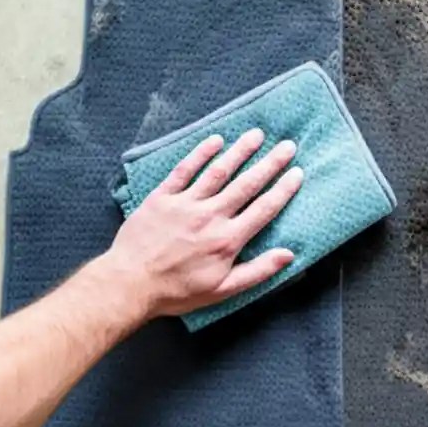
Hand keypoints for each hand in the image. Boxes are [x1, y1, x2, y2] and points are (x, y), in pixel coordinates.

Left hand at [100, 129, 302, 319]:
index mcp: (227, 240)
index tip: (297, 172)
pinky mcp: (162, 197)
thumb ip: (257, 271)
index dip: (283, 189)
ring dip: (239, 151)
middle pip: (246, 184)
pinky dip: (201, 153)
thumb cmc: (177, 292)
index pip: (263, 209)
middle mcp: (210, 216)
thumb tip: (288, 255)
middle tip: (287, 146)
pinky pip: (184, 170)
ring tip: (256, 135)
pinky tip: (215, 140)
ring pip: (218, 171)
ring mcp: (185, 203)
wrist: (130, 284)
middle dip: (269, 163)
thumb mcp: (222, 291)